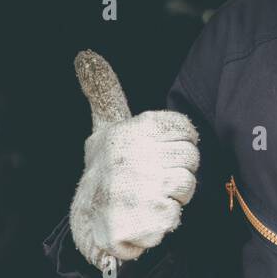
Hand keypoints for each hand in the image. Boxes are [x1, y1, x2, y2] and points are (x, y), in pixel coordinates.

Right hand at [68, 50, 200, 272]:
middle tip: (152, 178)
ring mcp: (138, 189)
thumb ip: (104, 91)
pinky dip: (163, 221)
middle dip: (177, 171)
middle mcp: (135, 155)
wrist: (87, 220)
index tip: (160, 153)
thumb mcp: (105, 125)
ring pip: (187, 187)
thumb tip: (85, 55)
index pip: (186, 130)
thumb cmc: (105, 168)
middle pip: (190, 159)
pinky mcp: (142, 221)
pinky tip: (143, 217)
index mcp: (135, 128)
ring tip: (148, 196)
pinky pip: (176, 216)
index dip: (178, 145)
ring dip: (172, 196)